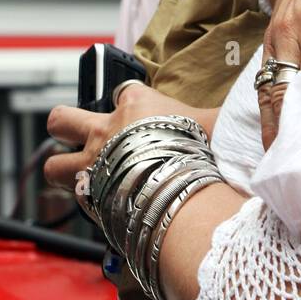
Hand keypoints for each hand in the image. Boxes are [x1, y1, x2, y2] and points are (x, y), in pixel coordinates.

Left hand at [44, 83, 214, 191]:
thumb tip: (247, 118)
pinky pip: (76, 199)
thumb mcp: (215, 123)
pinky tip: (106, 208)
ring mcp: (92, 164)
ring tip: (83, 178)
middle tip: (81, 138)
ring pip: (54, 165)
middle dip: (65, 127)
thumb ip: (217, 118)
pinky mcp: (89, 197)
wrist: (183, 192)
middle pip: (61, 120)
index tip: (142, 117)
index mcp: (135, 104)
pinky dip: (88, 203)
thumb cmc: (202, 151)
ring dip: (64, 171)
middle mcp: (106, 131)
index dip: (130, 103)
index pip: (123, 92)